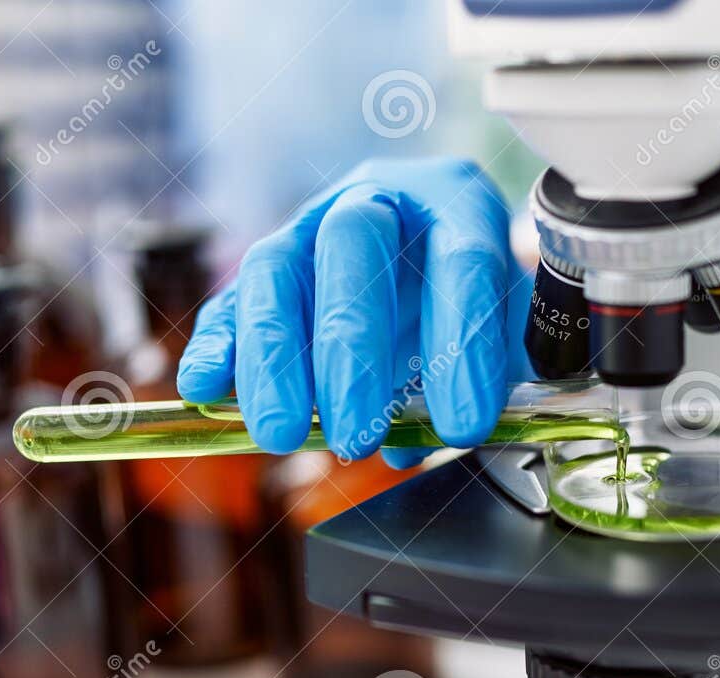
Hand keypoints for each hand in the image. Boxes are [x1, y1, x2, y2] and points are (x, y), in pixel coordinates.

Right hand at [176, 158, 531, 461]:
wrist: (440, 271)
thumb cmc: (481, 306)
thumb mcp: (515, 333)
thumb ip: (496, 376)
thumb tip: (440, 433)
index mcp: (456, 203)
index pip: (462, 258)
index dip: (464, 344)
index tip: (464, 424)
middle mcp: (378, 199)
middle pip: (354, 243)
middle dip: (351, 347)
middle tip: (356, 435)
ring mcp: (312, 228)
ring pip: (277, 270)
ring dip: (273, 357)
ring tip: (282, 433)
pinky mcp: (268, 272)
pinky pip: (231, 300)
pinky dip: (217, 346)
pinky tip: (205, 389)